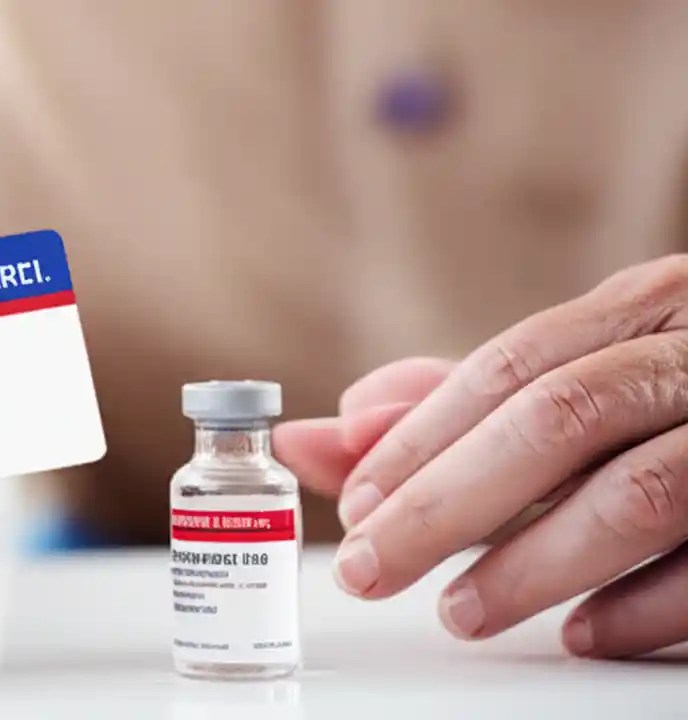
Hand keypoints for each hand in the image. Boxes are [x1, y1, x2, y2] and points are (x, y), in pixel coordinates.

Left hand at [289, 257, 687, 658]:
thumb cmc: (678, 404)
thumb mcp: (580, 383)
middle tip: (370, 569)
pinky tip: (582, 636)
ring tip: (459, 614)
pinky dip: (645, 609)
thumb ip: (453, 407)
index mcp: (649, 309)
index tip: (353, 501)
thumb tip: (321, 432)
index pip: (513, 367)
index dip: (422, 439)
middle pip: (560, 420)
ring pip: (639, 493)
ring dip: (532, 563)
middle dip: (447, 503)